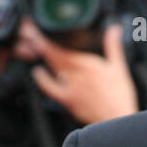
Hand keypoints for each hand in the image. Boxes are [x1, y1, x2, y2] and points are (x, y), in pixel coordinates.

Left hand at [14, 19, 139, 123]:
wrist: (116, 120)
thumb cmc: (119, 97)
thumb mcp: (119, 68)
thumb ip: (113, 46)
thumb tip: (114, 28)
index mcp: (87, 64)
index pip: (62, 46)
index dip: (45, 35)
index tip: (35, 26)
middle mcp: (76, 74)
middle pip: (52, 54)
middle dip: (37, 41)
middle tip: (27, 30)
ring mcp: (70, 87)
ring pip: (50, 67)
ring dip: (40, 56)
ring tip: (30, 45)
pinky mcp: (68, 100)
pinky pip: (50, 88)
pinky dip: (42, 79)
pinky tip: (37, 71)